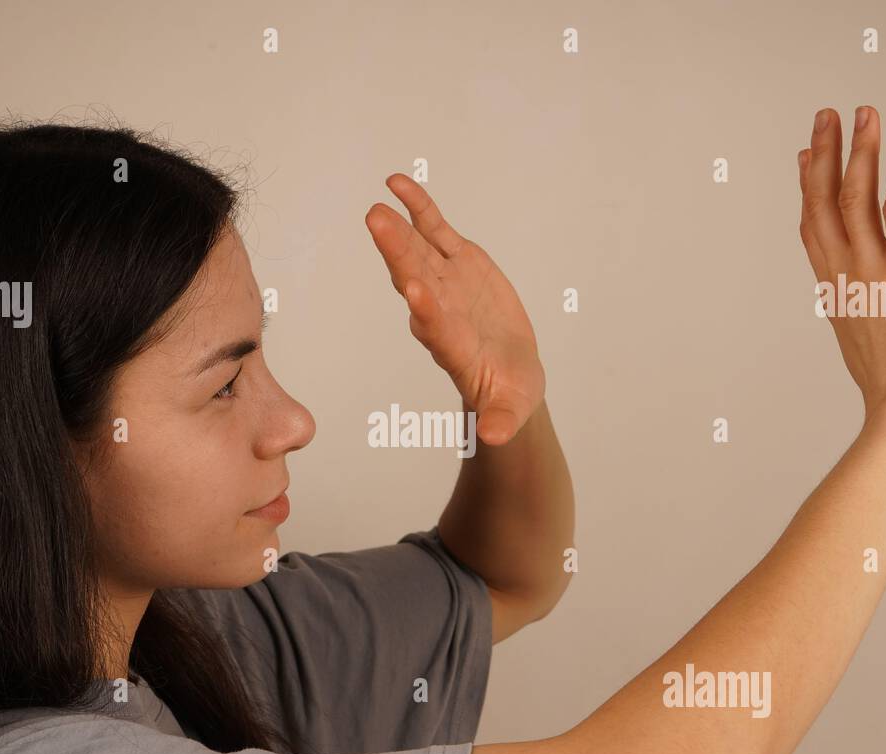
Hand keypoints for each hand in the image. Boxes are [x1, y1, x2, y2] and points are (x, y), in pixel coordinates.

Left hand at [365, 175, 544, 445]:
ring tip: (380, 202)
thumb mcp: (510, 412)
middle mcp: (440, 311)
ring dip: (399, 227)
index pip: (435, 327)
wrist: (507, 374)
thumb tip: (496, 436)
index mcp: (453, 346)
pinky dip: (417, 208)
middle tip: (376, 223)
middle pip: (416, 279)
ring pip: (419, 250)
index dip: (426, 310)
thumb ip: (500, 421)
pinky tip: (397, 184)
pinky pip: (434, 231)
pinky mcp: (459, 263)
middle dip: (397, 253)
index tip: (414, 291)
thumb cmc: (508, 396)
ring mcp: (446, 283)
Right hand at [799, 106, 885, 423]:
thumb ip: (863, 316)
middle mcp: (846, 272)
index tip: (803, 154)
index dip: (805, 187)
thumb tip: (864, 313)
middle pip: (823, 200)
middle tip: (825, 115)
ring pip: (855, 195)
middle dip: (822, 153)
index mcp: (835, 289)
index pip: (813, 225)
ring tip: (861, 113)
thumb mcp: (866, 344)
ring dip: (856, 149)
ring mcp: (872, 268)